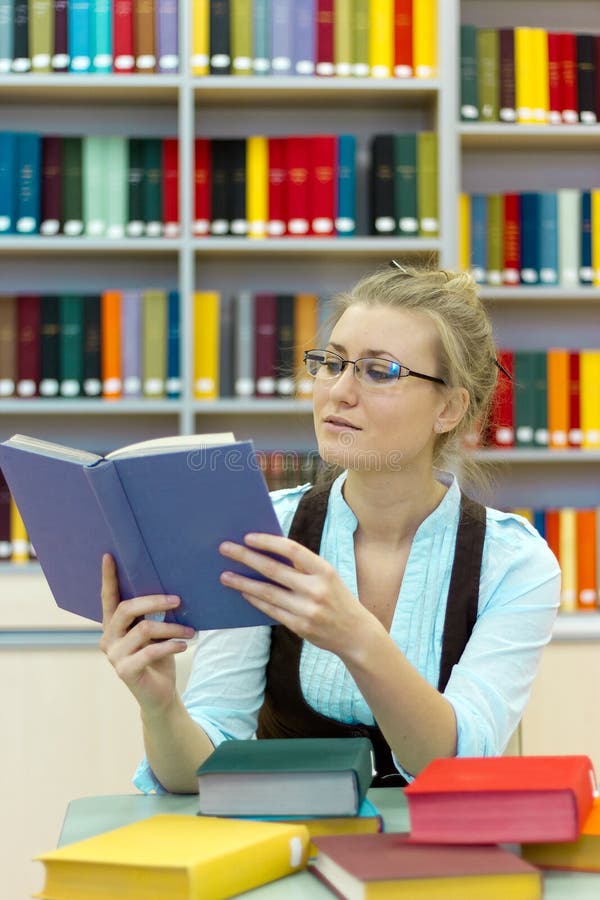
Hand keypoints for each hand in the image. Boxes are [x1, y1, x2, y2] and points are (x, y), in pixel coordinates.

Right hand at [99, 554, 195, 716]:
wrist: (160, 695)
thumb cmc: (158, 657)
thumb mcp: (156, 633)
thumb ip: (153, 615)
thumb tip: (171, 592)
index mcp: (113, 625)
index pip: (108, 597)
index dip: (108, 577)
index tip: (109, 556)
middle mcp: (108, 638)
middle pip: (127, 608)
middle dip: (154, 600)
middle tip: (178, 600)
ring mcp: (114, 655)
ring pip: (144, 629)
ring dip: (171, 627)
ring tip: (190, 630)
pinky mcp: (125, 671)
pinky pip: (151, 651)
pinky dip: (171, 645)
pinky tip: (184, 644)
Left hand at [219, 534, 368, 657]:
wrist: (356, 634)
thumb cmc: (337, 599)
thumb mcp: (328, 577)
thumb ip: (302, 567)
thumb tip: (267, 552)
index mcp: (324, 570)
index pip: (292, 549)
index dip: (268, 542)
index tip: (248, 537)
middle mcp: (316, 589)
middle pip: (273, 570)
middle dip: (246, 557)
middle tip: (225, 549)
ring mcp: (307, 610)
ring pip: (267, 592)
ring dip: (243, 583)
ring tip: (225, 575)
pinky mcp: (300, 627)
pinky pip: (271, 610)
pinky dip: (255, 600)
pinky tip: (243, 593)